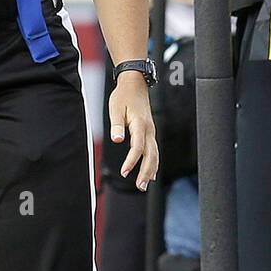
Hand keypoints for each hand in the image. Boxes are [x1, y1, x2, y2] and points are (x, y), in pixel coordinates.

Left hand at [109, 74, 158, 190]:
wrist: (135, 84)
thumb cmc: (123, 96)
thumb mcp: (115, 108)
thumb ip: (117, 124)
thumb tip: (117, 139)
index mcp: (140, 124)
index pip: (137, 147)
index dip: (132, 161)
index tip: (124, 172)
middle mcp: (149, 130)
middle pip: (150, 154)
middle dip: (146, 171)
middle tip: (140, 186)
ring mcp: (151, 131)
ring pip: (154, 154)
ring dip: (150, 170)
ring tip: (144, 185)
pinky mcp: (150, 132)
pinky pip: (154, 150)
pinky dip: (153, 163)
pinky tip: (151, 174)